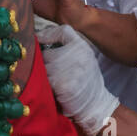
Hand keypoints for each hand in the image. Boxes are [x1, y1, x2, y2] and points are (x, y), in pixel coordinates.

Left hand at [37, 21, 118, 135]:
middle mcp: (79, 55)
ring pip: (44, 67)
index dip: (49, 34)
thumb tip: (41, 39)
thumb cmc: (86, 80)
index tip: (40, 40)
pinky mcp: (64, 85)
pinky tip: (54, 89)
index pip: (63, 31)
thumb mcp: (84, 57)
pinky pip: (45, 81)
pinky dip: (46, 85)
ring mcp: (71, 70)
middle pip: (48, 53)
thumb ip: (68, 46)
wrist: (96, 104)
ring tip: (54, 81)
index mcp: (83, 47)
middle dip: (44, 62)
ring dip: (44, 75)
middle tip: (51, 71)